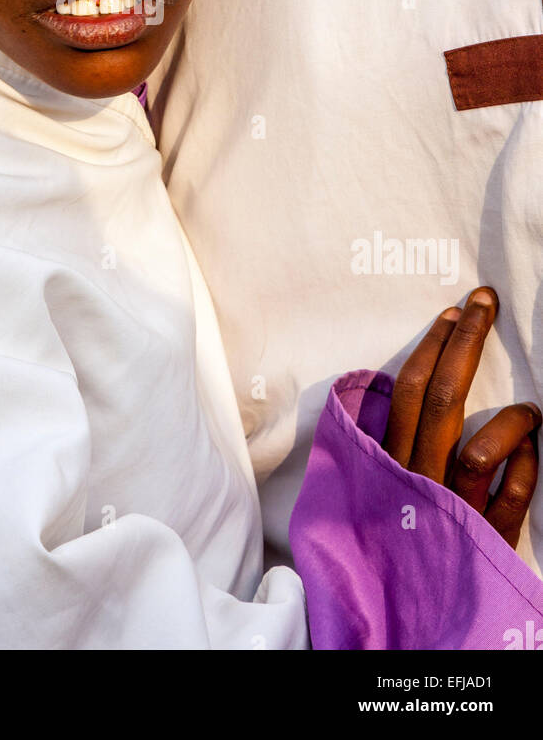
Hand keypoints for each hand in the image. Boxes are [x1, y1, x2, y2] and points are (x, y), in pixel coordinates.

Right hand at [383, 287, 540, 548]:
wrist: (419, 614)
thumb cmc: (405, 533)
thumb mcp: (390, 485)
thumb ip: (399, 443)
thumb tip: (415, 387)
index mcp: (391, 462)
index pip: (408, 390)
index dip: (433, 345)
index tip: (452, 312)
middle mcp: (417, 480)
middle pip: (440, 400)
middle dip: (464, 344)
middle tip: (483, 304)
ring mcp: (450, 509)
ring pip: (477, 451)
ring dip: (509, 421)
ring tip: (530, 408)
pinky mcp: (483, 537)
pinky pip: (511, 495)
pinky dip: (526, 468)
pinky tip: (535, 452)